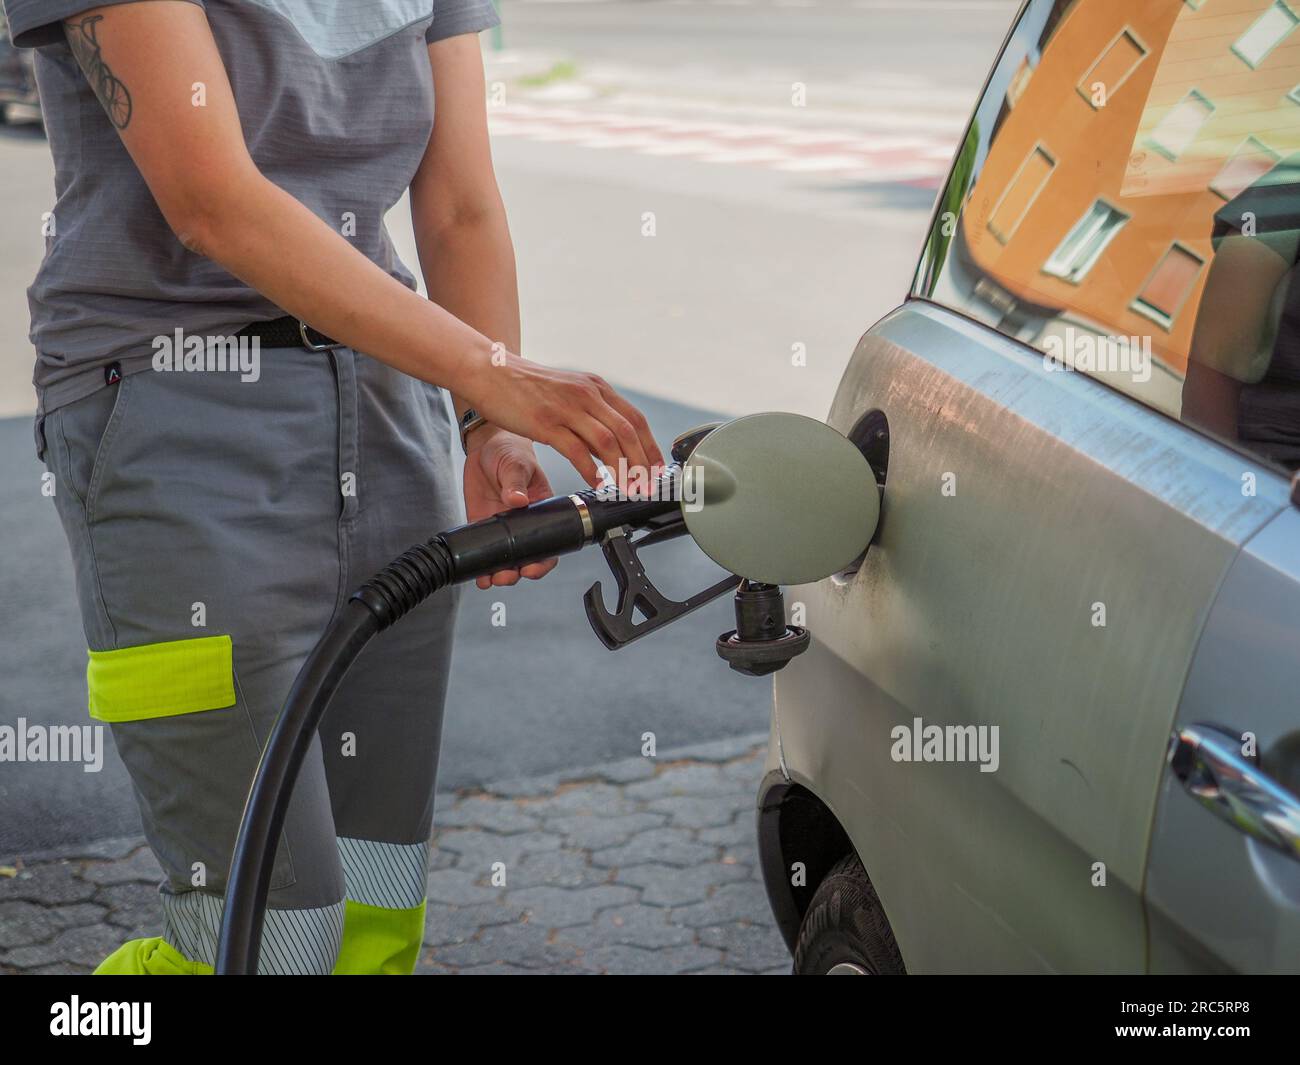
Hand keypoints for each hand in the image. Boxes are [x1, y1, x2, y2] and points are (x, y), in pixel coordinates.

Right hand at [459, 349, 664, 488]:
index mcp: (596, 387)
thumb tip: (611, 451)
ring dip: (622, 469)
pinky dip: (592, 470)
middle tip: (647, 485)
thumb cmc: (527, 387)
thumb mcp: (568, 394)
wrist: (491, 372)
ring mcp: (567, 407)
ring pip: (608, 441)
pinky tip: (599, 483)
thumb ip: (591, 419)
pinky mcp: (546, 422)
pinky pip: (577, 450)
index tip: (658, 469)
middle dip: (642, 463)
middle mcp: (587, 394)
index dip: (651, 447)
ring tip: (627, 489)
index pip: (635, 419)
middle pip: (627, 432)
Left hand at [463, 426, 560, 588]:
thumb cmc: (511, 449)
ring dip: (499, 573)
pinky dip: (480, 565)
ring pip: (505, 559)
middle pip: (526, 558)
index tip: (532, 567)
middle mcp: (523, 524)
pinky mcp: (483, 525)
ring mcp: (503, 527)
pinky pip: (484, 550)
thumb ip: (516, 482)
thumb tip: (517, 500)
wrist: (486, 445)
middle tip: (508, 575)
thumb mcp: (516, 463)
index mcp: (540, 511)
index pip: (548, 543)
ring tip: (491, 578)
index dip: (543, 561)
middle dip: (518, 572)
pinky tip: (478, 574)